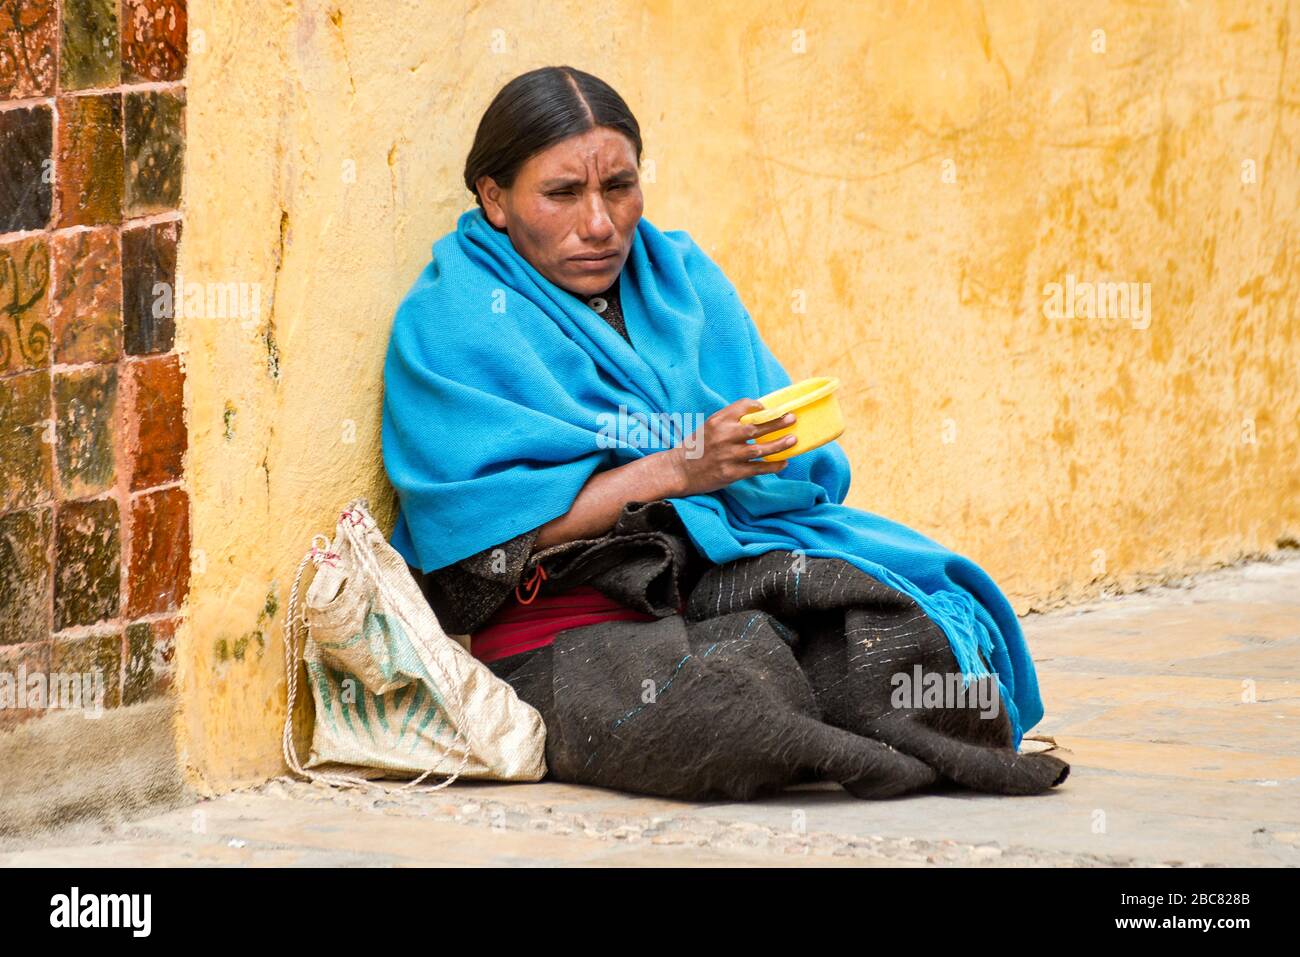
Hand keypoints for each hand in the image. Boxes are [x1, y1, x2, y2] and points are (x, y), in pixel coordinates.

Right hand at [662, 398, 796, 496]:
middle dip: (777, 422)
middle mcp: (724, 437)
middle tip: (792, 418)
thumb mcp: (710, 426)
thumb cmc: (698, 446)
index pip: (744, 407)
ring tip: (793, 440)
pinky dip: (772, 466)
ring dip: (779, 444)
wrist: (680, 470)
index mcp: (718, 421)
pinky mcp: (731, 473)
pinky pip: (757, 469)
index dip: (760, 407)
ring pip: (760, 449)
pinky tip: (783, 463)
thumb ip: (730, 419)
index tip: (771, 409)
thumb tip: (758, 414)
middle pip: (756, 427)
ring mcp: (728, 456)